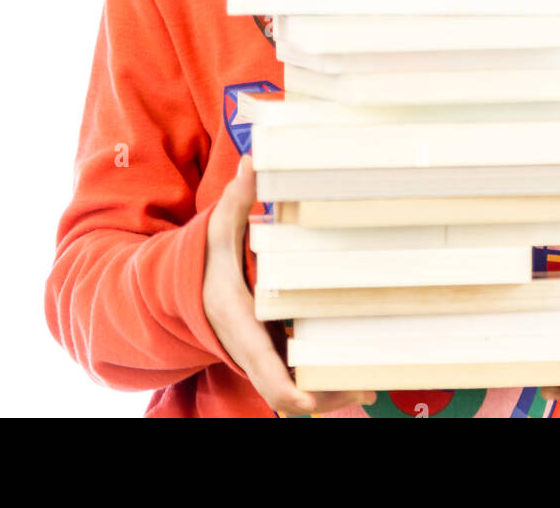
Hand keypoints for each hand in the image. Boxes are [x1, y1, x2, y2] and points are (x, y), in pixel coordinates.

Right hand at [203, 154, 375, 415]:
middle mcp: (256, 351)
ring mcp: (268, 357)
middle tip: (368, 387)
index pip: (266, 375)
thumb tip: (251, 162)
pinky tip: (363, 366)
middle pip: (293, 393)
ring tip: (374, 382)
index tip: (316, 396)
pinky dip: (330, 375)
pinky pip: (304, 374)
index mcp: (241, 327)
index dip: (293, 392)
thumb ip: (235, 202)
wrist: (185, 294)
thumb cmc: (208, 265)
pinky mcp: (279, 352)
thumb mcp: (217, 234)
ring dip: (336, 388)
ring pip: (303, 388)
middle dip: (328, 394)